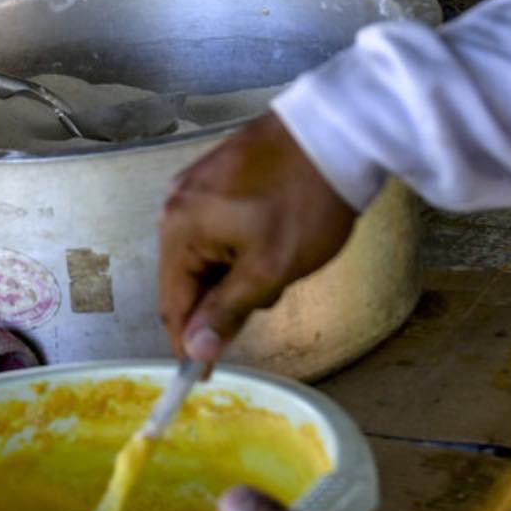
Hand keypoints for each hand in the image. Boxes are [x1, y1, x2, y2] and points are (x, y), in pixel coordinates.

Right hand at [158, 111, 357, 362]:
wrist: (338, 133)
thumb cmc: (304, 203)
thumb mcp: (269, 269)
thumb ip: (227, 312)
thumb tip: (194, 350)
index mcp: (179, 227)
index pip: (173, 304)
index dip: (188, 345)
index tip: (203, 376)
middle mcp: (176, 204)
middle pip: (188, 278)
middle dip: (224, 302)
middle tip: (268, 300)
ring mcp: (197, 185)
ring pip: (208, 254)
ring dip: (237, 275)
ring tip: (282, 264)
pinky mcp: (220, 174)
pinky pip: (219, 228)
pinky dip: (242, 248)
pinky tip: (275, 245)